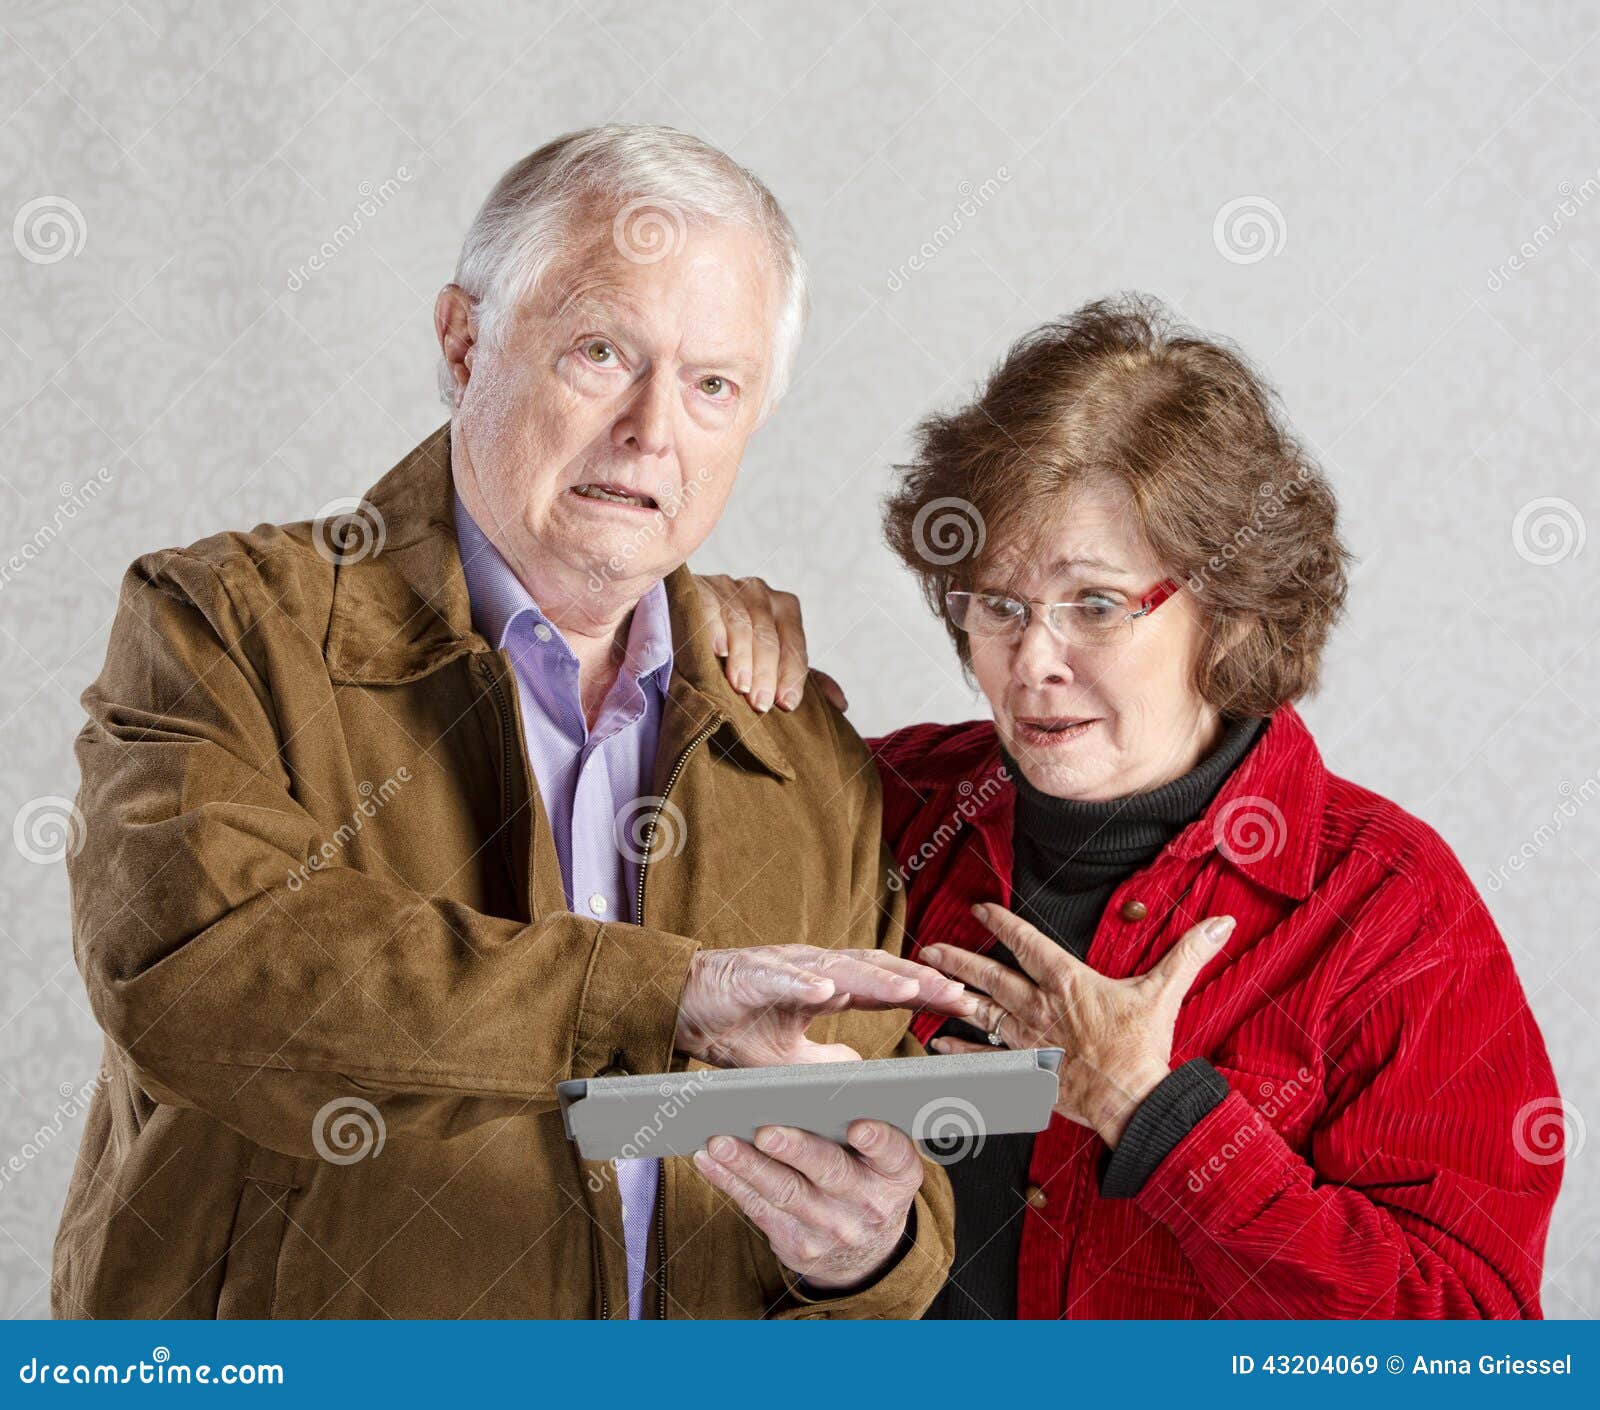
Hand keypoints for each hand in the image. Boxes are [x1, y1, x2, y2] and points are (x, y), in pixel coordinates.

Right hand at [674, 944, 976, 1066]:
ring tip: (912, 987)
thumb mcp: (788, 1058)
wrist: (675, 1009)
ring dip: (876, 978)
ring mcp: (782, 967)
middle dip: (917, 981)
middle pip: (874, 972)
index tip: (961, 1003)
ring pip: (837, 970)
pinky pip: (779, 976)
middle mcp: (811, 969)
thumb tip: (861, 1072)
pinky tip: (828, 988)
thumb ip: (825, 1061)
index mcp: (824, 986)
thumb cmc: (731, 1026)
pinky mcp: (748, 973)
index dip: (922, 991)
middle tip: (958, 994)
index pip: (884, 986)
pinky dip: (803, 981)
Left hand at [692, 1119, 923, 1290]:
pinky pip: (760, 1210)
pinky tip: (710, 1161)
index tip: (857, 1125)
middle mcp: (869, 1204)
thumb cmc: (867, 1176)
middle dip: (796, 1151)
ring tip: (720, 1142)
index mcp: (896, 1173)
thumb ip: (861, 1116)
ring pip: (786, 1192)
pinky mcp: (798, 1245)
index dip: (877, 1140)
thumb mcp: (884, 1156)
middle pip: (830, 1172)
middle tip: (766, 1132)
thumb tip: (815, 1080)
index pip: (892, 1152)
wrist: (864, 1250)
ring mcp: (832, 1228)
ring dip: (748, 1166)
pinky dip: (731, 1183)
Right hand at [693, 572, 846, 713]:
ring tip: (740, 686)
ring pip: (741, 623)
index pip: (794, 642)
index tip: (787, 704)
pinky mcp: (698, 587)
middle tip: (761, 704)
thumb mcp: (771, 662)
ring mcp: (728, 586)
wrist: (683, 621)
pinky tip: (716, 650)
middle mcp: (759, 591)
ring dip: (743, 657)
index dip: (792, 674)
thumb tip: (841, 704)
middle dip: (766, 672)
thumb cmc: (734, 647)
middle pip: (768, 635)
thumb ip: (801, 677)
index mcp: (783, 607)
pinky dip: (714, 629)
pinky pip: (710, 607)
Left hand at [922, 905, 1235, 1147]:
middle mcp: (1040, 1007)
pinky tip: (938, 1043)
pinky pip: (984, 1057)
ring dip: (952, 999)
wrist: (1133, 1100)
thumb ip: (1189, 953)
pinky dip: (960, 1049)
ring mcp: (1028, 1040)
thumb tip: (1221, 923)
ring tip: (926, 988)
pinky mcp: (1025, 1071)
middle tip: (929, 947)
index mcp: (1068, 982)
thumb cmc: (1143, 1048)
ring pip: (981, 1013)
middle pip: (991, 977)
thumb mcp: (1164, 993)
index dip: (1002, 923)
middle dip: (958, 960)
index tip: (979, 908)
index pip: (1027, 944)